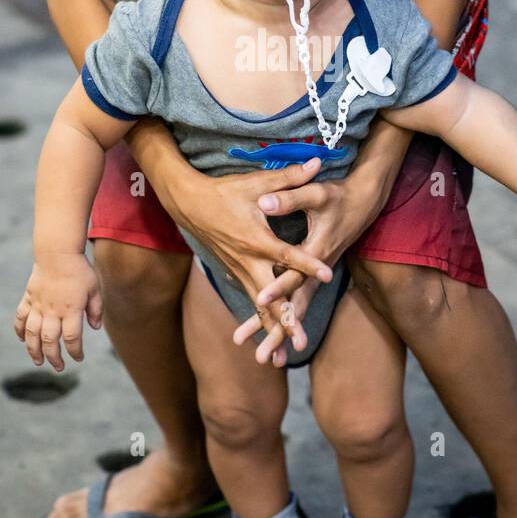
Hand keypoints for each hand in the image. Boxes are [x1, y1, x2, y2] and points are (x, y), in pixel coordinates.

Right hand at [14, 255, 102, 370]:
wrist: (57, 253)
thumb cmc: (79, 270)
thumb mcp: (95, 289)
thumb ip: (96, 310)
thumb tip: (95, 328)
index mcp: (71, 310)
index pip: (72, 338)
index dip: (75, 351)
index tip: (79, 358)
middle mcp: (52, 310)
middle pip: (49, 340)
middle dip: (53, 357)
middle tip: (58, 367)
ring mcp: (38, 305)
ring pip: (32, 333)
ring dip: (33, 349)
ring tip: (38, 361)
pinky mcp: (28, 298)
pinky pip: (21, 317)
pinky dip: (19, 330)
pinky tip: (22, 339)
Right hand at [166, 157, 334, 353]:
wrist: (187, 203)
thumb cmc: (224, 191)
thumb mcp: (256, 182)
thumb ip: (289, 178)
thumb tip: (317, 163)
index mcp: (256, 239)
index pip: (287, 255)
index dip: (308, 264)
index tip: (328, 274)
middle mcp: (247, 261)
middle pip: (270, 297)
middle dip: (286, 319)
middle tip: (302, 341)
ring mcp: (240, 271)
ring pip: (259, 306)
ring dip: (273, 328)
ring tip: (286, 354)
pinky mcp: (235, 274)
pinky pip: (251, 301)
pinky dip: (261, 320)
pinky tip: (270, 339)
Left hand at [230, 160, 395, 364]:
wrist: (364, 202)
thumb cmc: (340, 196)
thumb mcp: (317, 193)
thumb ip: (290, 198)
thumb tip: (264, 203)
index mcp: (316, 252)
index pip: (295, 274)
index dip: (279, 286)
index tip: (259, 301)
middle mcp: (318, 272)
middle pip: (296, 307)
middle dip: (277, 332)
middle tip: (259, 358)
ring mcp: (317, 277)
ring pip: (297, 310)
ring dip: (279, 334)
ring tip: (263, 360)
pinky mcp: (314, 277)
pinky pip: (297, 302)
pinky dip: (283, 319)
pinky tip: (266, 330)